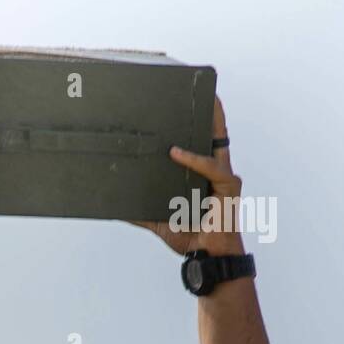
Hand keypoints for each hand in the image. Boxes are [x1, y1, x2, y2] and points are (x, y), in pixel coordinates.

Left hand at [133, 96, 243, 256]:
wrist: (205, 256)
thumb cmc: (189, 236)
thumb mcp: (157, 220)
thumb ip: (139, 211)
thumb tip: (115, 208)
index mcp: (200, 174)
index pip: (199, 141)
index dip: (195, 121)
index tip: (183, 101)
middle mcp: (214, 170)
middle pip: (213, 133)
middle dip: (209, 110)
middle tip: (200, 87)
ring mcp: (223, 177)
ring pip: (218, 141)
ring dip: (213, 120)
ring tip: (206, 99)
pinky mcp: (228, 187)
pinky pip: (211, 168)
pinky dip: (193, 159)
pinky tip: (175, 153)